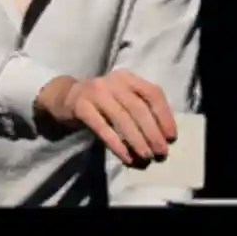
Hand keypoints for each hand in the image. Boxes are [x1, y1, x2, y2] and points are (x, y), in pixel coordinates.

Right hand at [37, 70, 177, 165]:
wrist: (65, 97)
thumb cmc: (102, 102)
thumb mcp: (122, 97)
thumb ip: (141, 109)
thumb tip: (163, 138)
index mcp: (128, 78)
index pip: (152, 93)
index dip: (164, 115)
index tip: (171, 137)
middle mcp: (113, 81)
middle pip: (138, 108)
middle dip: (152, 133)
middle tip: (161, 153)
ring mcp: (95, 92)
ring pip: (121, 118)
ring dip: (137, 140)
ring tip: (146, 157)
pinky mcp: (81, 106)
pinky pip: (102, 128)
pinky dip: (117, 144)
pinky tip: (126, 157)